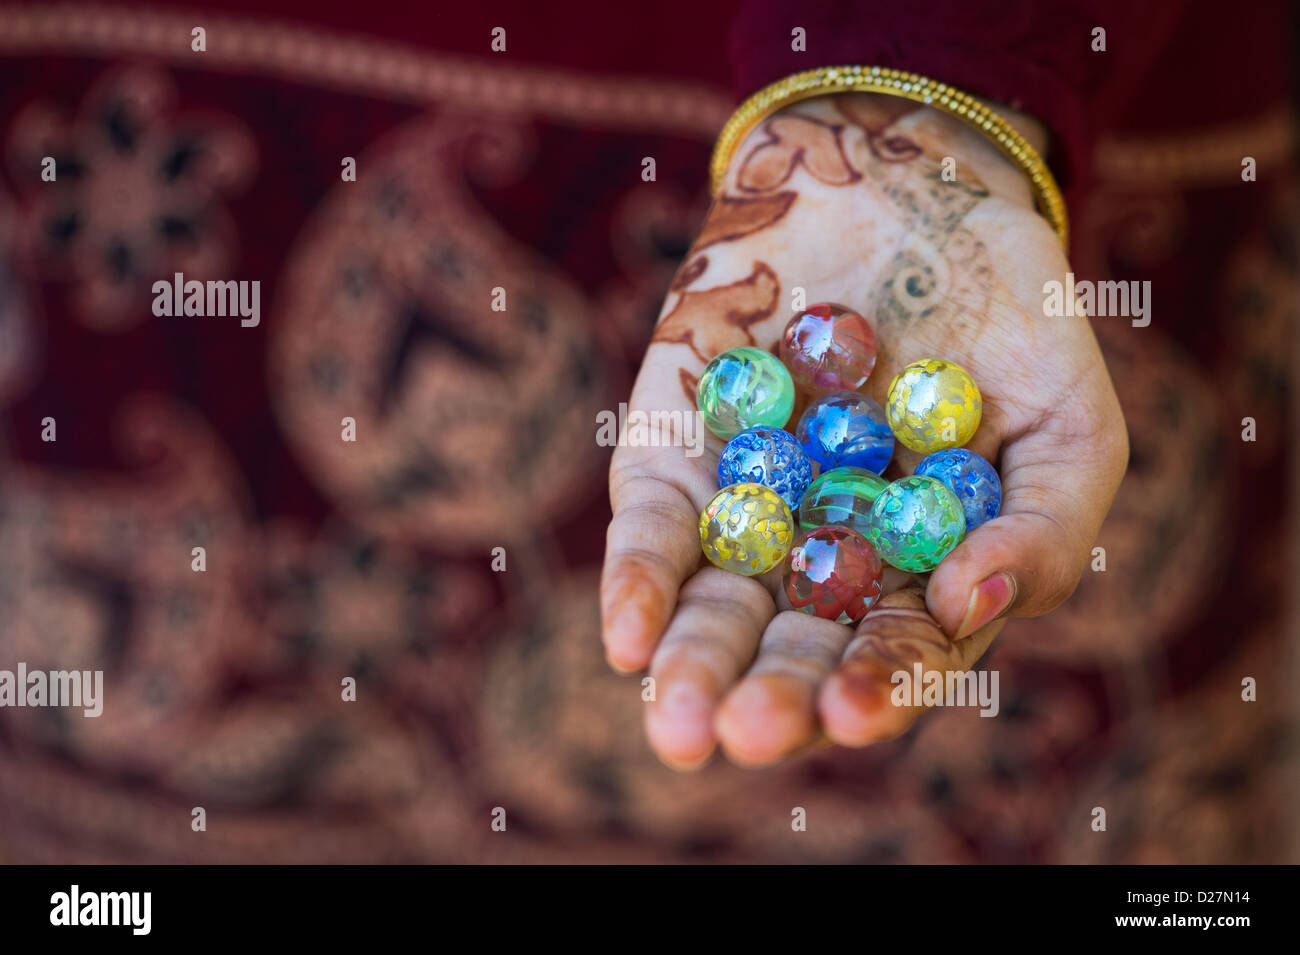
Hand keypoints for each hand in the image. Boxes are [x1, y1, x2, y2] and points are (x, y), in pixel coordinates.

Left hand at [600, 93, 1126, 768]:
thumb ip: (1045, 528)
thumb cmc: (1010, 319)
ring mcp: (746, 512)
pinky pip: (655, 529)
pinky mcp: (674, 456)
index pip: (893, 656)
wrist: (914, 187)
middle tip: (747, 732)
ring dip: (692, 664)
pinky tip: (628, 638)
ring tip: (678, 720)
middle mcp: (823, 561)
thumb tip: (971, 605)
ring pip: (713, 608)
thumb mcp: (1070, 423)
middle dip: (769, 698)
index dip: (877, 689)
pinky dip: (638, 580)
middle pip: (791, 651)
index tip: (854, 711)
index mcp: (917, 576)